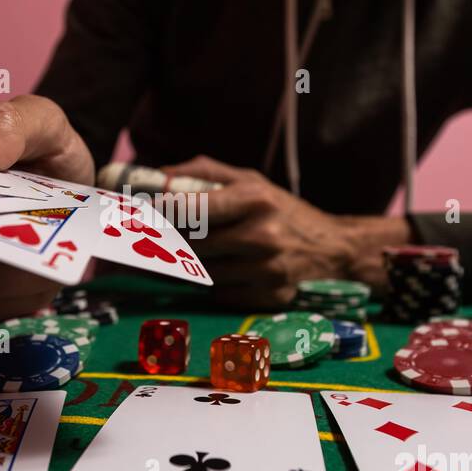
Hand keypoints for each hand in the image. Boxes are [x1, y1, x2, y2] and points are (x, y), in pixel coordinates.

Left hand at [163, 155, 409, 308]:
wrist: (333, 248)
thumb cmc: (281, 209)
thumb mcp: (250, 181)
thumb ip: (202, 174)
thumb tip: (157, 178)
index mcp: (255, 199)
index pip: (193, 208)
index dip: (160, 213)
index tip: (138, 214)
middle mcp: (263, 235)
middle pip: (191, 245)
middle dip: (168, 244)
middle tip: (147, 241)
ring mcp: (267, 270)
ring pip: (203, 273)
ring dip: (192, 266)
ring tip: (197, 254)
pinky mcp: (270, 297)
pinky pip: (220, 293)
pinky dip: (215, 285)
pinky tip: (226, 273)